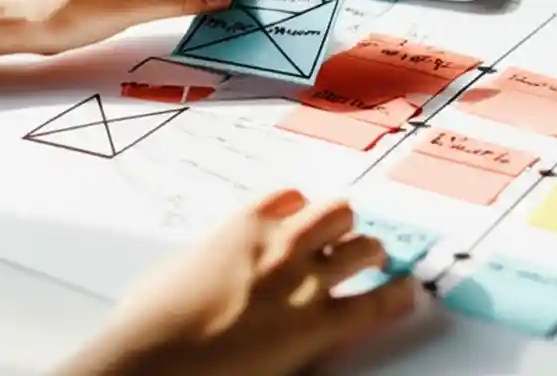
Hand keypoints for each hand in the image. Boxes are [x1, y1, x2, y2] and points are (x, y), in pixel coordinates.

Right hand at [58, 189, 417, 375]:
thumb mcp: (173, 271)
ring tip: (375, 260)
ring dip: (370, 253)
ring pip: (365, 246)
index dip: (299, 209)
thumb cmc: (150, 323)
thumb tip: (210, 268)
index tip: (301, 218)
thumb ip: (207, 260)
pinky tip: (405, 293)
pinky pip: (377, 302)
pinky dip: (396, 295)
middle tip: (344, 241)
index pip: (289, 197)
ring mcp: (304, 282)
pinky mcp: (319, 325)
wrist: (156, 359)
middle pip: (337, 212)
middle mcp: (281, 244)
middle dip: (342, 227)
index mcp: (243, 226)